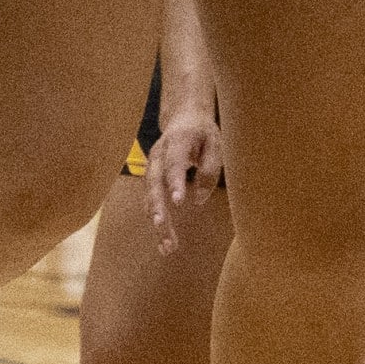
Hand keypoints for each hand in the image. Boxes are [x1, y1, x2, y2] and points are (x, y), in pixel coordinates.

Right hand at [142, 111, 224, 253]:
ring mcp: (152, 167)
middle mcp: (158, 155)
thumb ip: (209, 170)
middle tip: (162, 226)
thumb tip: (198, 201)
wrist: (183, 116)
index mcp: (176, 142)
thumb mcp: (215, 144)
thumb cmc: (202, 132)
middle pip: (155, 182)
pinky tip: (164, 244)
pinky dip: (157, 222)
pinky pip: (151, 202)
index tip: (178, 201)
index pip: (174, 162)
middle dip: (157, 206)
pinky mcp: (152, 179)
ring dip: (157, 221)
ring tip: (167, 247)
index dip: (175, 181)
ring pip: (150, 196)